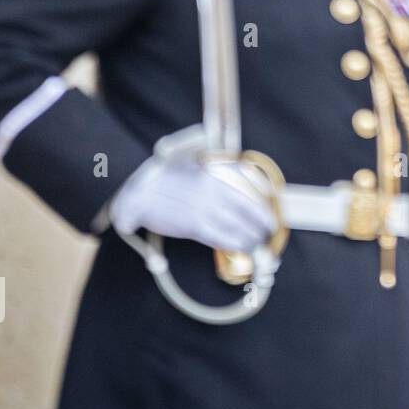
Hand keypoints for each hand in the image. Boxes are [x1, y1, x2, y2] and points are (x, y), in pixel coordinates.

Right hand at [109, 156, 275, 251]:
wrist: (139, 193)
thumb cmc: (165, 177)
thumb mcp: (194, 161)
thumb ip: (218, 167)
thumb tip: (245, 176)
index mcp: (217, 170)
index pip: (253, 186)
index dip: (265, 203)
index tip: (269, 212)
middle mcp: (216, 187)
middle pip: (251, 209)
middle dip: (263, 224)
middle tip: (268, 232)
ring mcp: (207, 207)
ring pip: (240, 226)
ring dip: (253, 237)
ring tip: (257, 243)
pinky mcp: (196, 225)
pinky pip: (225, 238)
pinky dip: (237, 244)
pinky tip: (243, 248)